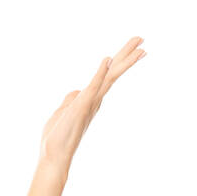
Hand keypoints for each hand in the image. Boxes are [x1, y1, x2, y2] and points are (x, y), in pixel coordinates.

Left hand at [40, 37, 145, 172]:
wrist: (54, 156)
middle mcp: (95, 100)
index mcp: (90, 99)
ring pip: (110, 77)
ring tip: (140, 47)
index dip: (119, 61)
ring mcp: (90, 102)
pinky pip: (93, 86)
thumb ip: (71, 99)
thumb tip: (76, 91)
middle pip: (114, 73)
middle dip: (127, 56)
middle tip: (142, 39)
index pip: (108, 76)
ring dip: (124, 61)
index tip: (135, 49)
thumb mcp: (63, 112)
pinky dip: (100, 73)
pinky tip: (107, 60)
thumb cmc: (57, 138)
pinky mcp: (82, 106)